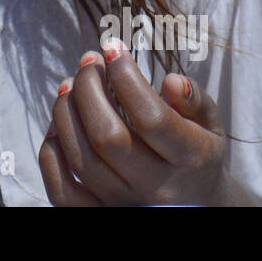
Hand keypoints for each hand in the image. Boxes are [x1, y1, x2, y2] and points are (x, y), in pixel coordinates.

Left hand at [38, 37, 225, 205]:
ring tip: (70, 83)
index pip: (152, 118)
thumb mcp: (210, 123)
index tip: (113, 47)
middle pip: (108, 137)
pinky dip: (51, 155)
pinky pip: (63, 192)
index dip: (126, 78)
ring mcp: (125, 202)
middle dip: (90, 88)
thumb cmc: (197, 150)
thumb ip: (195, 100)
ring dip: (66, 113)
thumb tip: (171, 82)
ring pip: (82, 159)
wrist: (196, 203)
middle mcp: (156, 186)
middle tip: (89, 61)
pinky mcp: (99, 212)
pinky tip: (58, 125)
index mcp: (190, 157)